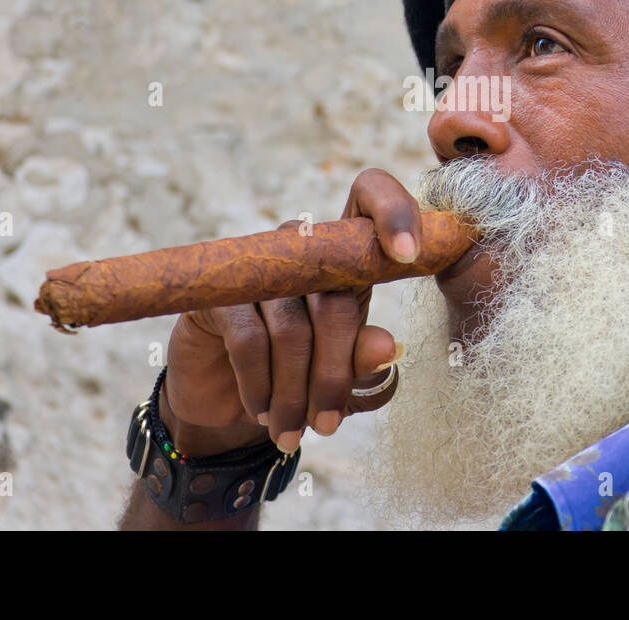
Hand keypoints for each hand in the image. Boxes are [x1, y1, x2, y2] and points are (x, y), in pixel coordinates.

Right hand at [160, 168, 424, 455]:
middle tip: (327, 425)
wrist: (223, 398)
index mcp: (346, 255)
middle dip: (333, 375)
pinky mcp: (220, 293)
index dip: (394, 211)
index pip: (371, 198)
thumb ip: (364, 360)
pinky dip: (259, 385)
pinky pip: (250, 340)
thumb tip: (388, 347)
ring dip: (293, 392)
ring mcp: (258, 268)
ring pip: (292, 330)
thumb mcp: (340, 374)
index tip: (408, 252)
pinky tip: (261, 411)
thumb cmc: (298, 375)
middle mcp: (303, 250)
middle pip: (335, 302)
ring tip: (292, 430)